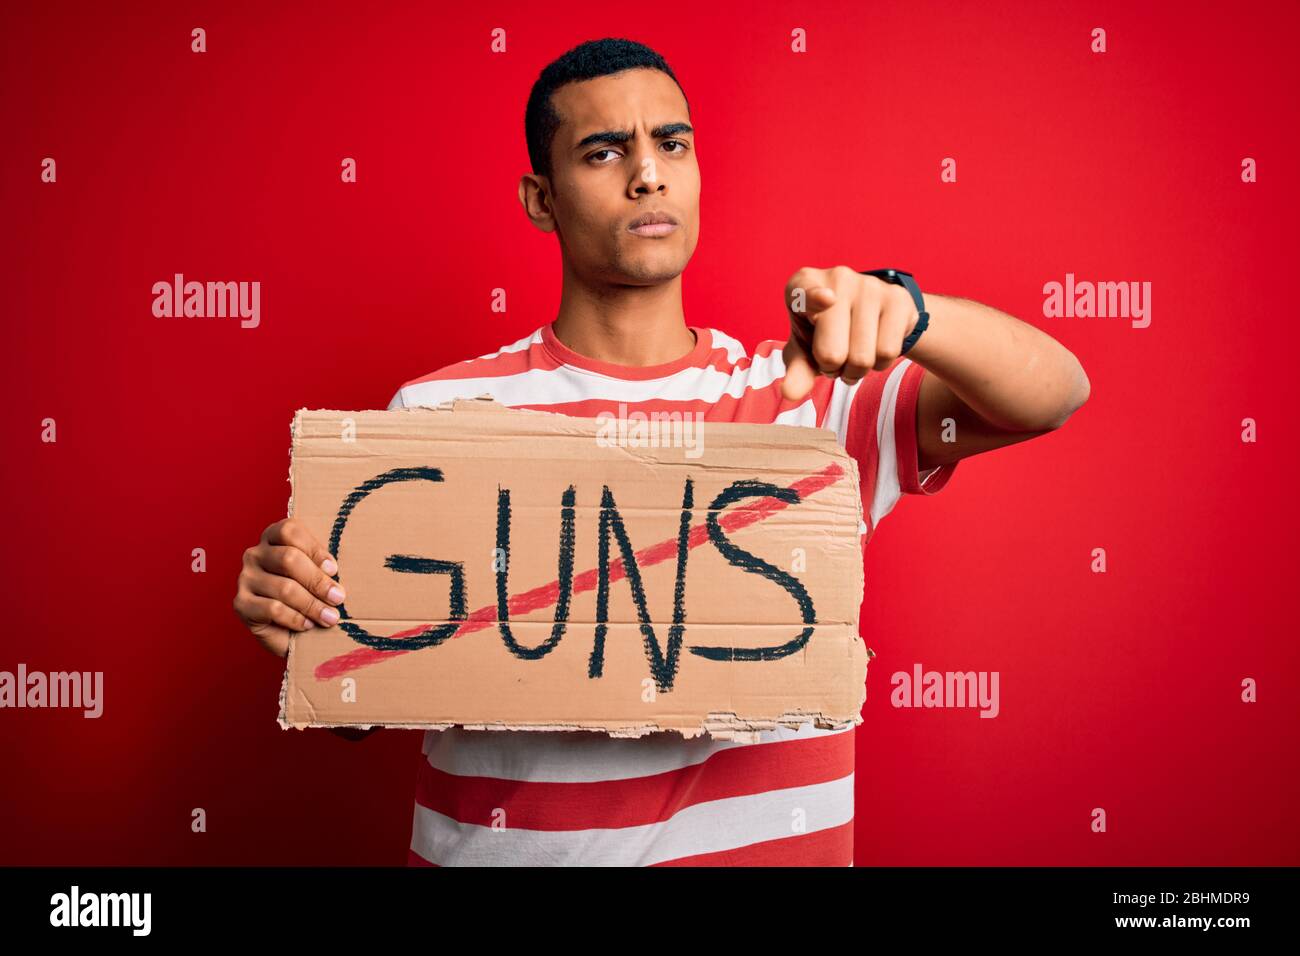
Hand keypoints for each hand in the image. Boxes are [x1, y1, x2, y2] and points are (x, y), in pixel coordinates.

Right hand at [233, 517, 345, 657]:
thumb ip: (325, 566)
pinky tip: (308, 625)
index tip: (333, 569)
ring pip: (284, 587)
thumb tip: (338, 571)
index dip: (314, 549)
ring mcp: (246, 578)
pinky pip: (272, 609)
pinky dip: (295, 618)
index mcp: (273, 537)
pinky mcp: (241, 603)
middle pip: (288, 559)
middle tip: (338, 598)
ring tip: (330, 617)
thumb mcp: (319, 574)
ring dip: (312, 605)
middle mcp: (255, 554)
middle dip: (318, 581)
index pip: (290, 531)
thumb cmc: (310, 595)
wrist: (290, 632)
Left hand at [780, 266, 920, 401]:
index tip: (829, 299)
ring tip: (853, 354)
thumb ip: (796, 372)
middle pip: (833, 353)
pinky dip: (879, 364)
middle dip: (833, 370)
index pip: (806, 292)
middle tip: (834, 359)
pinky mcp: (898, 298)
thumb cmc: (824, 334)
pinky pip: (888, 352)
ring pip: (863, 357)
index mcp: (802, 284)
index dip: (815, 298)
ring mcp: (869, 285)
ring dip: (856, 371)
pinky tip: (873, 349)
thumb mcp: (804, 351)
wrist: (867, 318)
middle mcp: (837, 277)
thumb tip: (789, 392)